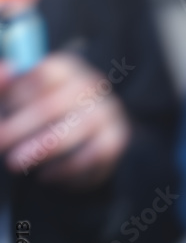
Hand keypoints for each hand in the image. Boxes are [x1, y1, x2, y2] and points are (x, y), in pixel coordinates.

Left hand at [0, 53, 130, 188]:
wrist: (79, 147)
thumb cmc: (38, 118)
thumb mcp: (17, 100)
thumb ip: (5, 86)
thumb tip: (6, 70)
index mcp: (66, 68)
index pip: (45, 74)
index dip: (19, 96)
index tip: (1, 116)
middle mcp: (92, 85)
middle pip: (54, 105)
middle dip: (20, 128)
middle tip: (0, 143)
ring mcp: (108, 111)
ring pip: (73, 131)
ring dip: (40, 149)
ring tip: (16, 163)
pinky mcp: (117, 138)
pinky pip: (91, 154)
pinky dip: (65, 167)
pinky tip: (46, 174)